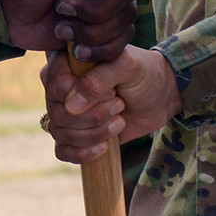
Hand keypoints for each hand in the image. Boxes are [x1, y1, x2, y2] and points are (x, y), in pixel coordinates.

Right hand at [39, 44, 182, 164]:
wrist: (160, 97)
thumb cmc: (143, 73)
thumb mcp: (127, 67)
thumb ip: (98, 80)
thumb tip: (71, 106)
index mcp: (67, 61)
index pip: (54, 84)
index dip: (80, 94)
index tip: (111, 92)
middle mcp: (61, 86)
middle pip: (57, 113)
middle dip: (93, 117)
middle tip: (119, 105)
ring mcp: (66, 111)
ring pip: (59, 133)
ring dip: (93, 134)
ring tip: (119, 122)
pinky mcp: (75, 133)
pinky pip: (61, 150)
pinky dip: (81, 153)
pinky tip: (104, 147)